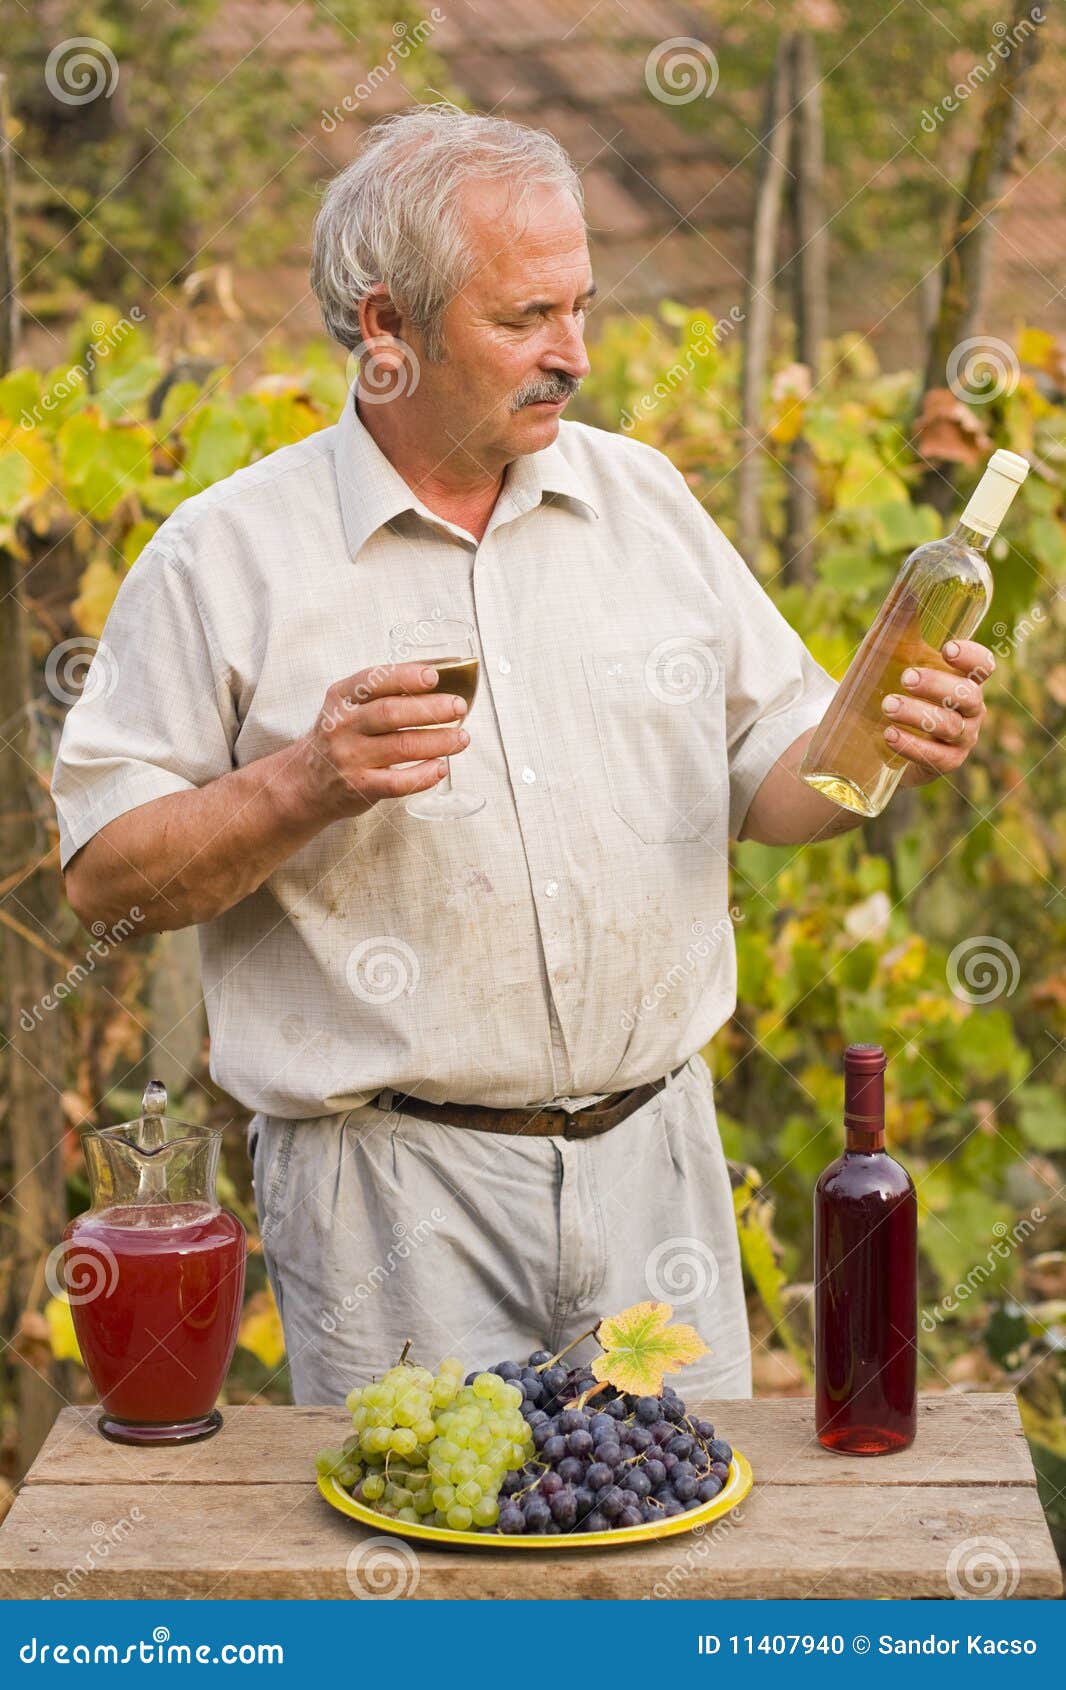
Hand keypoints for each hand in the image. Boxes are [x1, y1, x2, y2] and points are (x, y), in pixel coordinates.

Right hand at [286, 661, 469, 822]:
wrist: (305, 781)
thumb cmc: (339, 737)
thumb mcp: (348, 707)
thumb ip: (382, 693)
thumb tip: (435, 676)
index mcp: (341, 698)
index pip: (374, 681)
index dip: (406, 676)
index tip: (434, 675)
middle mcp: (343, 725)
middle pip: (391, 713)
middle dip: (431, 709)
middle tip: (458, 707)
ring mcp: (350, 757)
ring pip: (402, 746)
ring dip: (438, 741)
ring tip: (461, 738)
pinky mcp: (360, 787)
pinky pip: (399, 782)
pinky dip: (425, 775)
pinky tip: (441, 767)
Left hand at [881, 639, 993, 787]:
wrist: (870, 736)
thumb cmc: (890, 688)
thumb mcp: (891, 656)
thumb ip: (901, 625)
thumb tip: (909, 588)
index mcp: (963, 678)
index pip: (983, 666)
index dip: (972, 657)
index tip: (948, 648)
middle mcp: (969, 709)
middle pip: (967, 695)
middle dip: (937, 685)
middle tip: (905, 677)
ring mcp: (960, 738)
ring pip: (949, 726)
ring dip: (918, 714)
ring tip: (887, 705)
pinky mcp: (943, 763)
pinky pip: (936, 757)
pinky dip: (912, 746)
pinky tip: (888, 735)